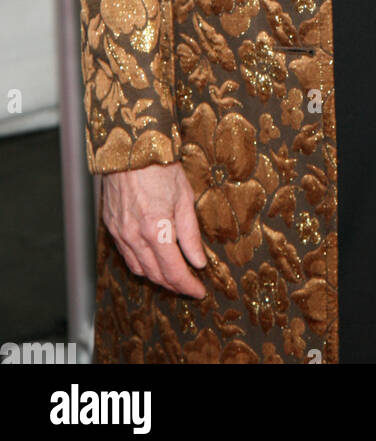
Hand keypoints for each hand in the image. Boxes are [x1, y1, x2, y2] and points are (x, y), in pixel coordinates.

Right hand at [101, 162, 207, 298]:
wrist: (130, 149)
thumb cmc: (160, 167)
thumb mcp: (184, 197)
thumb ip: (190, 233)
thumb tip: (198, 260)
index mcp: (156, 229)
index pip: (174, 270)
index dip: (187, 285)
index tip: (199, 291)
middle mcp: (134, 236)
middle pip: (155, 274)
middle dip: (174, 285)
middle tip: (190, 286)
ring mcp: (120, 232)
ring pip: (138, 268)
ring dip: (157, 277)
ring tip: (174, 277)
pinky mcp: (111, 227)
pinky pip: (126, 255)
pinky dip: (141, 264)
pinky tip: (152, 261)